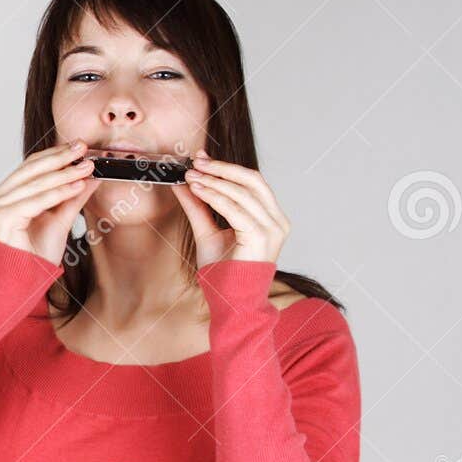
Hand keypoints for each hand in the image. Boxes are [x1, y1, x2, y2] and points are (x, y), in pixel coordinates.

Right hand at [0, 141, 100, 263]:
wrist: (24, 281)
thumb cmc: (36, 253)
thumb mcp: (60, 218)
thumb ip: (72, 196)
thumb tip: (92, 175)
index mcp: (3, 195)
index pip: (30, 167)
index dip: (54, 154)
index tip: (79, 147)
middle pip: (31, 170)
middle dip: (60, 158)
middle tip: (84, 149)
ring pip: (35, 184)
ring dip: (64, 174)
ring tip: (86, 168)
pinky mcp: (2, 217)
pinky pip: (35, 200)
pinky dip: (58, 193)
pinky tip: (76, 187)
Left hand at [176, 149, 289, 266]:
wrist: (231, 303)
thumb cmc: (223, 274)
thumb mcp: (207, 233)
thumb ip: (199, 207)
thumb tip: (184, 183)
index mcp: (270, 217)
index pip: (251, 182)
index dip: (226, 167)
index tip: (201, 158)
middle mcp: (277, 221)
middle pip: (252, 180)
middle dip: (222, 168)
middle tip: (196, 162)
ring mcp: (272, 229)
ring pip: (243, 192)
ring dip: (214, 181)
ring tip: (191, 176)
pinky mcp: (261, 237)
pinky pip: (235, 209)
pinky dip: (215, 196)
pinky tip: (198, 190)